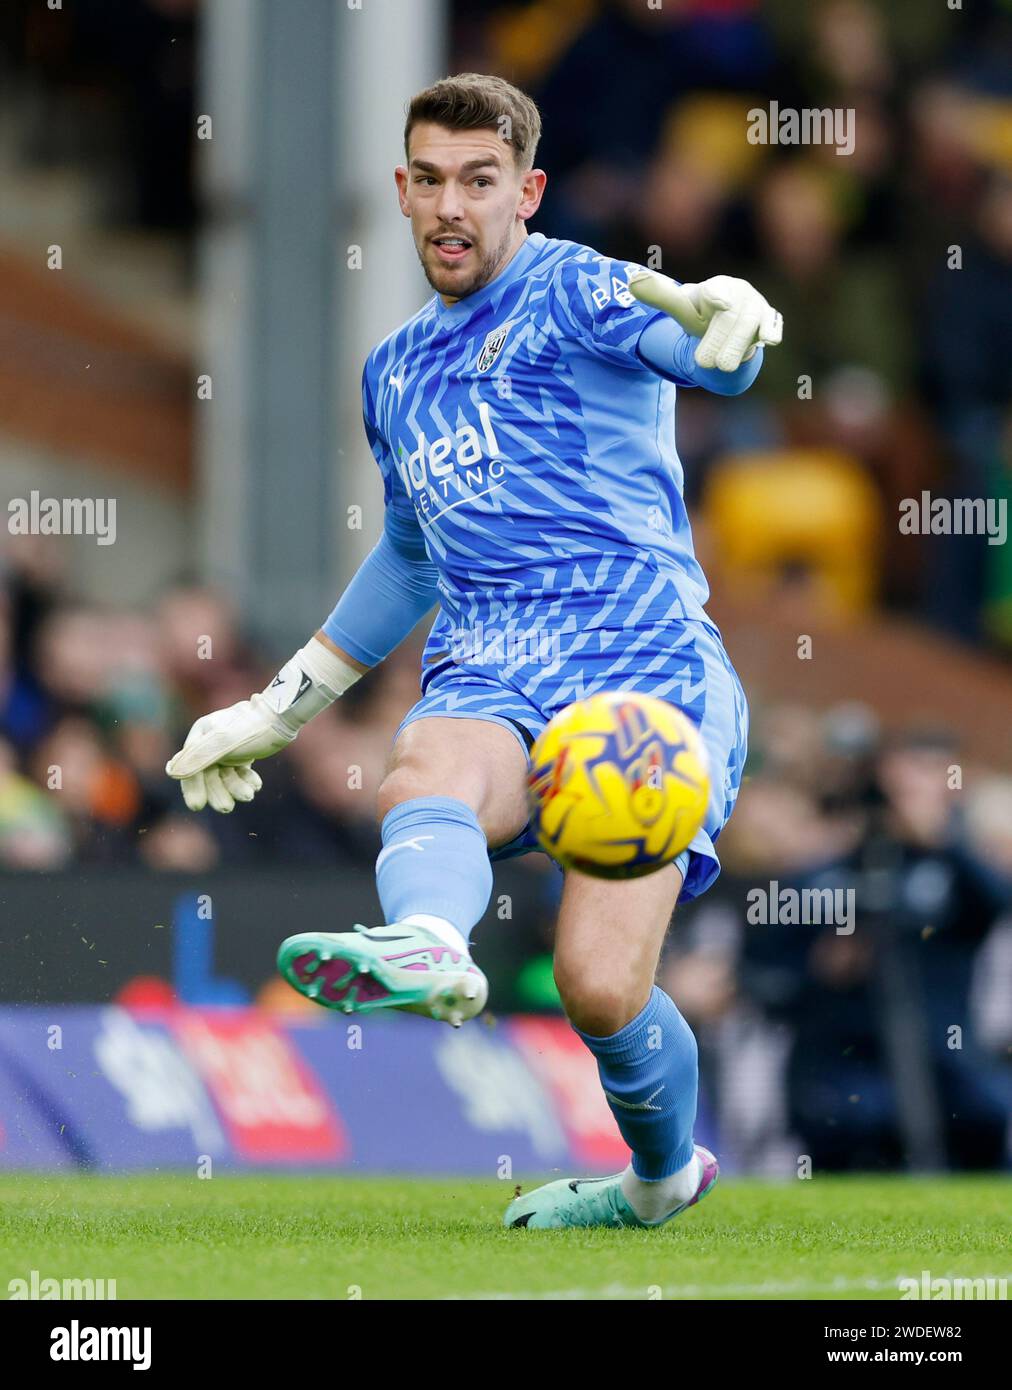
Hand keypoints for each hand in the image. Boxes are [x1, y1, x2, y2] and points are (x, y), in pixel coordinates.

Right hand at [165, 694, 292, 812]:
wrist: (282, 717)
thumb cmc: (252, 728)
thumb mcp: (225, 742)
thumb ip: (200, 756)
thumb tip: (172, 772)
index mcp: (201, 735)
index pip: (190, 766)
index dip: (191, 787)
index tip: (197, 806)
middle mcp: (211, 741)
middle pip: (207, 774)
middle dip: (217, 791)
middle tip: (227, 808)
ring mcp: (227, 748)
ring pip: (224, 775)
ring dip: (235, 788)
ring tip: (249, 795)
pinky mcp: (242, 753)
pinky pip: (238, 772)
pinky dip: (245, 781)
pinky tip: (256, 785)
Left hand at [628, 270, 782, 371]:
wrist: (728, 321)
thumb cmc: (703, 313)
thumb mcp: (681, 308)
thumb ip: (660, 295)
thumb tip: (632, 281)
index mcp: (717, 287)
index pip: (715, 291)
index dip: (716, 296)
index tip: (719, 301)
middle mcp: (740, 293)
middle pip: (730, 317)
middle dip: (719, 339)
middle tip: (704, 363)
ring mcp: (756, 307)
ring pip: (750, 324)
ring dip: (737, 345)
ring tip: (723, 367)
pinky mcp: (769, 321)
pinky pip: (772, 324)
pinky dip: (772, 330)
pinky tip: (769, 339)